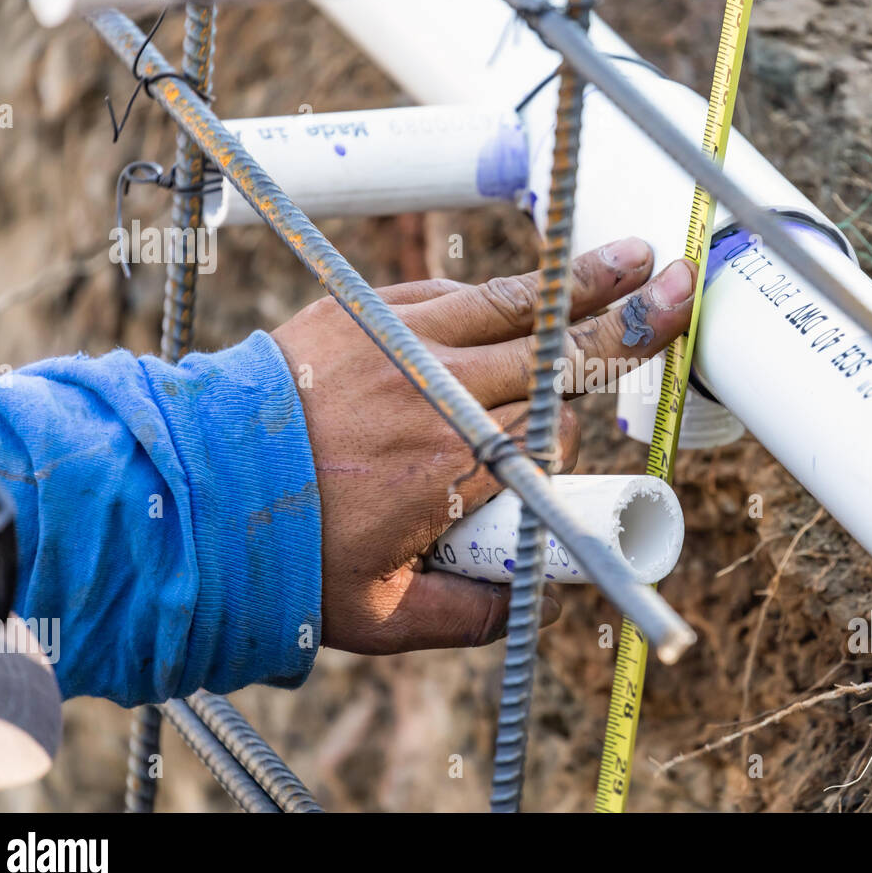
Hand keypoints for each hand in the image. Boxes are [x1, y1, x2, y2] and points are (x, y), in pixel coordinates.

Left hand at [271, 238, 696, 655]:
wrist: (188, 493)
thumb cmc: (286, 559)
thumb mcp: (384, 615)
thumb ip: (473, 614)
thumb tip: (536, 605)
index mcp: (462, 463)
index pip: (560, 420)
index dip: (594, 401)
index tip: (637, 368)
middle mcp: (444, 392)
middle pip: (557, 347)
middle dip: (628, 318)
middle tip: (683, 284)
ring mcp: (404, 342)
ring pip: (513, 304)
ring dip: (577, 281)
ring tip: (633, 257)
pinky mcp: (366, 312)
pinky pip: (446, 293)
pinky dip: (488, 295)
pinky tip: (523, 289)